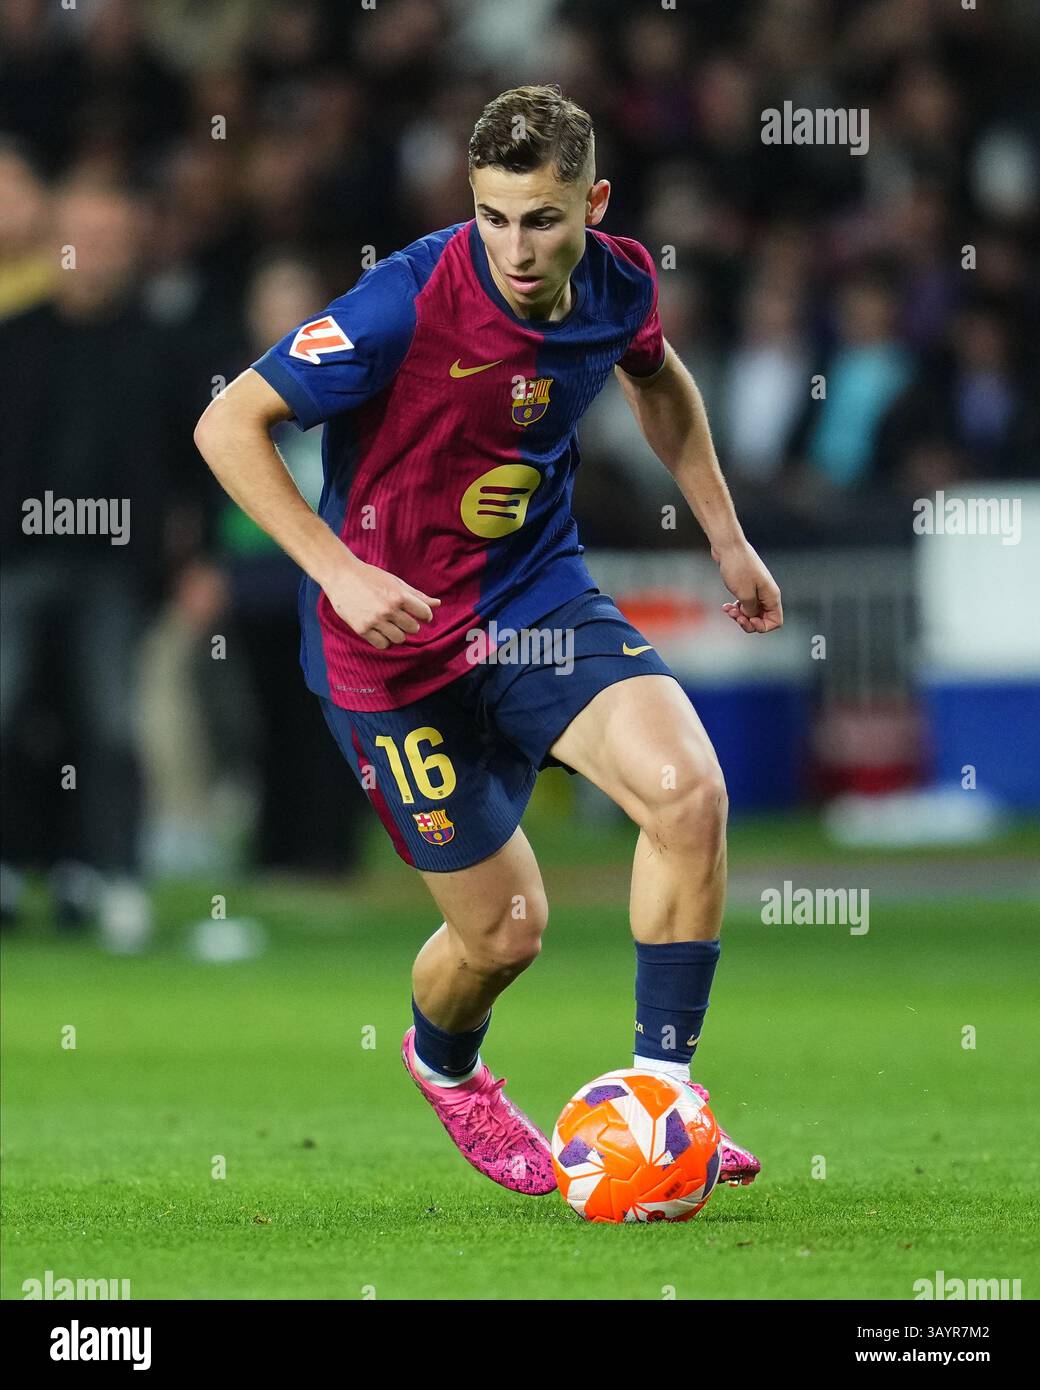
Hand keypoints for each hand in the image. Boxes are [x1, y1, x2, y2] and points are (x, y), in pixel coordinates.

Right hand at [324, 558, 440, 649]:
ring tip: (390, 625)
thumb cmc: (370, 576)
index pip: (424, 614)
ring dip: (398, 634)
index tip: (419, 615)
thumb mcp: (395, 582)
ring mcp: (375, 620)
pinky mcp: (362, 629)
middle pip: (413, 629)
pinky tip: (380, 631)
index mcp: (399, 595)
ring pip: (399, 639)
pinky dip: (384, 640)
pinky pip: (382, 644)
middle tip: (401, 619)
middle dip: (410, 624)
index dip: (424, 615)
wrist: (341, 575)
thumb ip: (416, 595)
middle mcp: (388, 609)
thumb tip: (437, 604)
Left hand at [712, 540, 782, 633]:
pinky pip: (744, 604)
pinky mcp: (746, 587)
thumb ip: (750, 610)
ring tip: (728, 609)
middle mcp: (766, 594)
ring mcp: (756, 590)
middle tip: (735, 616)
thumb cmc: (738, 568)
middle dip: (747, 622)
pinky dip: (736, 608)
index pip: (776, 621)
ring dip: (739, 615)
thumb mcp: (744, 594)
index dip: (763, 626)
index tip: (749, 620)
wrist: (728, 547)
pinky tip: (726, 606)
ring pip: (751, 613)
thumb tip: (750, 617)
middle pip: (762, 619)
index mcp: (771, 596)